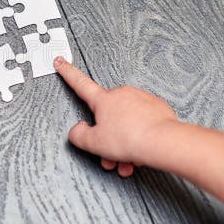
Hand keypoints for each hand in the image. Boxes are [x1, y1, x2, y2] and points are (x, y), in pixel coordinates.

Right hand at [53, 57, 177, 175]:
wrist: (162, 142)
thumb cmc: (130, 140)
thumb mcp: (93, 143)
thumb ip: (78, 135)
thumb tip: (78, 129)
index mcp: (103, 100)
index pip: (80, 84)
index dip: (68, 73)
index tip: (61, 62)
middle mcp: (122, 95)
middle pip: (108, 116)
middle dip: (108, 136)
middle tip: (110, 155)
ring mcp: (141, 99)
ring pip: (127, 122)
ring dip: (125, 142)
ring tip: (128, 161)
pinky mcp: (157, 108)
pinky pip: (143, 122)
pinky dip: (140, 136)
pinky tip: (143, 151)